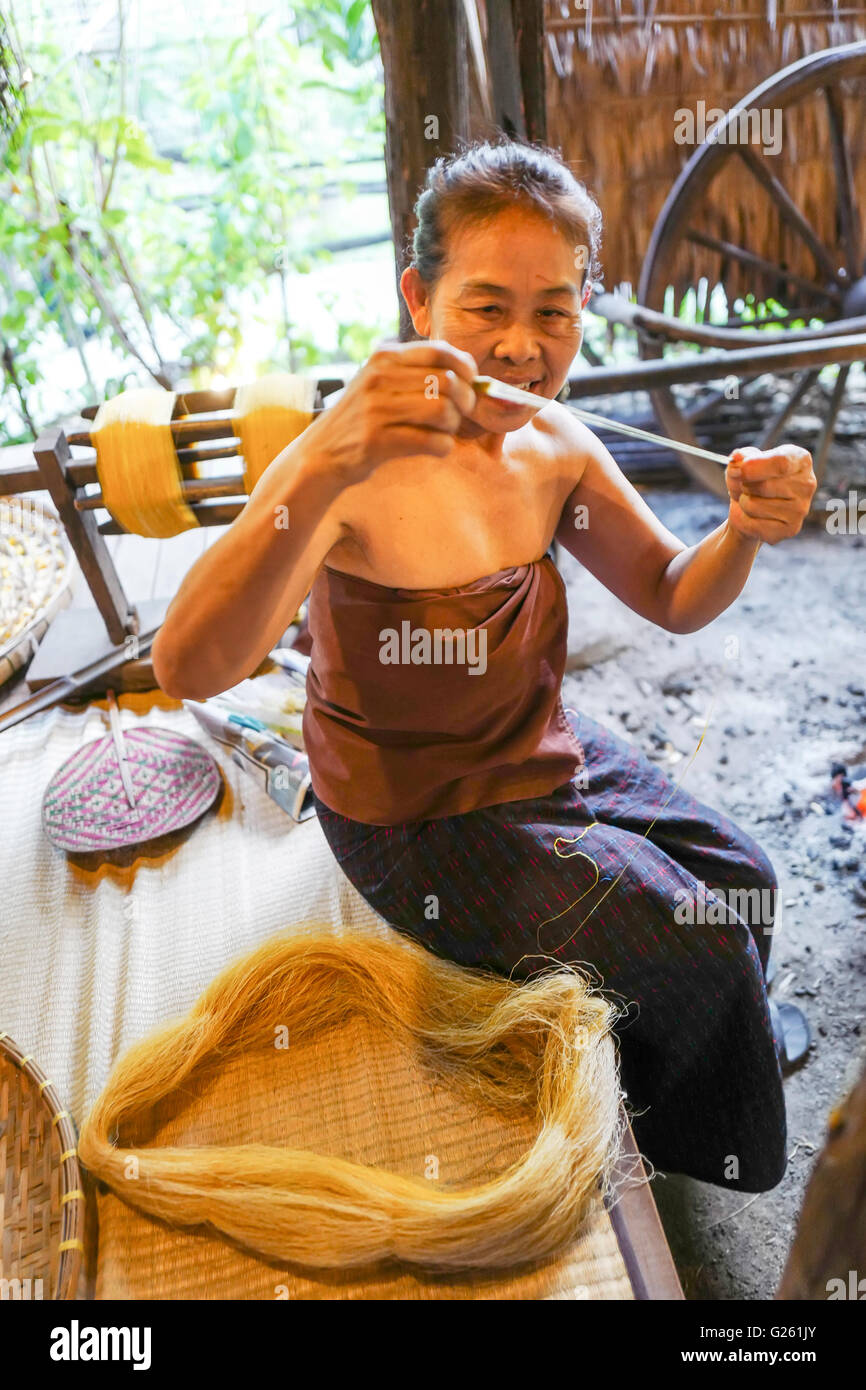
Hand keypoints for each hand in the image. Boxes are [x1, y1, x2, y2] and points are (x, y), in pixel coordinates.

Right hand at [302, 339, 478, 486]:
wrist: (321, 452)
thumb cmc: (361, 417)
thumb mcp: (379, 380)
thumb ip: (415, 370)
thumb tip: (468, 370)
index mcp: (384, 357)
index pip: (440, 351)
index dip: (465, 367)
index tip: (470, 382)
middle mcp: (379, 378)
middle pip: (447, 382)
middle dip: (465, 400)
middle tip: (462, 413)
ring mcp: (376, 409)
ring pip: (443, 411)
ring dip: (453, 425)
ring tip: (445, 431)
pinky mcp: (377, 440)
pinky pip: (431, 441)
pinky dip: (443, 447)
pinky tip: (436, 447)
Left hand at [724, 444, 815, 544]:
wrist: (752, 507)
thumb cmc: (751, 479)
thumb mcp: (743, 462)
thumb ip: (740, 458)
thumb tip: (737, 459)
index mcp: (800, 459)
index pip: (781, 463)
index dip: (755, 468)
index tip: (737, 471)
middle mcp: (807, 484)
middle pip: (765, 486)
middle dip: (744, 486)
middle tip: (745, 486)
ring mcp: (801, 509)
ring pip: (755, 506)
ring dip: (743, 503)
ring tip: (750, 500)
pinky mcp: (791, 529)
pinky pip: (754, 526)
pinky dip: (743, 520)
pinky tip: (752, 516)